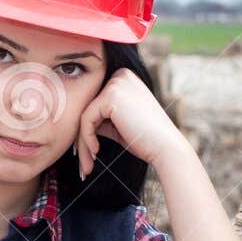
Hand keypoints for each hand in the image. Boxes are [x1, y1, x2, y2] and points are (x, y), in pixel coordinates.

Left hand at [74, 69, 188, 176]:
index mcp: (124, 79)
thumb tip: (76, 123)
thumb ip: (101, 118)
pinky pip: (86, 119)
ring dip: (83, 142)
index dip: (88, 129)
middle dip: (82, 137)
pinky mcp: (111, 95)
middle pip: (88, 107)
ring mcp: (116, 83)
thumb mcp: (119, 123)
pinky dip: (87, 138)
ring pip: (84, 114)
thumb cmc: (145, 139)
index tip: (87, 152)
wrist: (165, 147)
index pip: (95, 103)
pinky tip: (96, 151)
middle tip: (83, 163)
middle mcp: (120, 75)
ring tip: (87, 165)